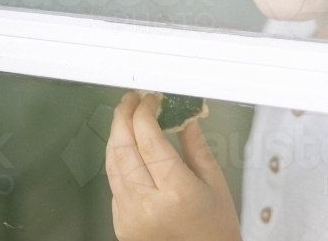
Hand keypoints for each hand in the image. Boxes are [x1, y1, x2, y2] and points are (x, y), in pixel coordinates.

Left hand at [106, 91, 241, 240]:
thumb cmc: (215, 231)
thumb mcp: (214, 181)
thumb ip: (194, 144)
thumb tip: (184, 114)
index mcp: (176, 192)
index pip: (148, 139)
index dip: (145, 112)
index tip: (150, 99)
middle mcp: (148, 206)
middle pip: (123, 148)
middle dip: (123, 117)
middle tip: (131, 100)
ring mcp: (130, 218)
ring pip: (112, 165)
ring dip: (116, 137)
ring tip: (126, 119)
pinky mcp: (122, 226)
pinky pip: (114, 184)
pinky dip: (118, 162)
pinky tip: (127, 150)